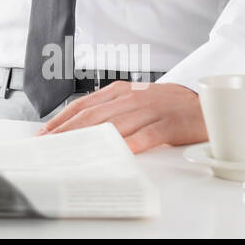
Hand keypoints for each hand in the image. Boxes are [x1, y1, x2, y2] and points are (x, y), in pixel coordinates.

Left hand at [34, 81, 206, 153]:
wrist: (201, 103)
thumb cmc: (163, 106)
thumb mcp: (131, 102)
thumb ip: (107, 111)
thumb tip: (78, 129)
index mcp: (117, 92)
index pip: (81, 106)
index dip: (60, 120)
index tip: (43, 135)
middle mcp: (129, 98)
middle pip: (91, 116)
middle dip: (66, 132)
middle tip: (49, 147)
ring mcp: (148, 110)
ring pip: (113, 125)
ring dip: (89, 139)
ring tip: (71, 152)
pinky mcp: (167, 124)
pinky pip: (145, 135)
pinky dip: (130, 143)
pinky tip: (116, 152)